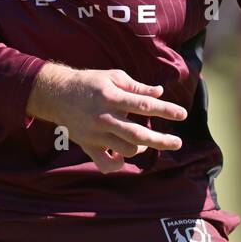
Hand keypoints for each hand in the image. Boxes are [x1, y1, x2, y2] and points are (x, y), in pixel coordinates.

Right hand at [26, 63, 186, 172]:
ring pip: (126, 150)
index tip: (182, 114)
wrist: (57, 94)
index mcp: (112, 97)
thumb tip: (159, 93)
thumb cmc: (90, 83)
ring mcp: (95, 134)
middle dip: (161, 140)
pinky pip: (105, 164)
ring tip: (146, 142)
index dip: (166, 109)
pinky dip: (118, 164)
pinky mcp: (88, 145)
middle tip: (177, 143)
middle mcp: (104, 117)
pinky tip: (123, 155)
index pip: (144, 105)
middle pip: (138, 134)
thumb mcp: (113, 77)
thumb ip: (137, 87)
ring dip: (141, 149)